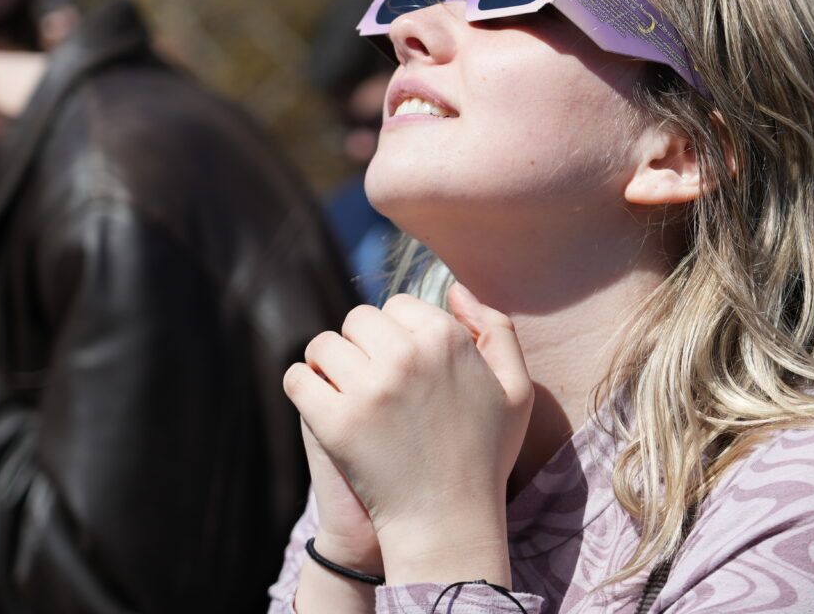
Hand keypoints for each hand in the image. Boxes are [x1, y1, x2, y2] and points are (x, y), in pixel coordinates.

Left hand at [284, 284, 533, 585]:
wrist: (448, 523)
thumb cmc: (484, 456)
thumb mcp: (516, 391)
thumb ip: (496, 330)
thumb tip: (455, 289)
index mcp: (448, 339)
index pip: (399, 305)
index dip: (397, 334)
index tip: (401, 366)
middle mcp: (408, 355)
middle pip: (359, 319)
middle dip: (360, 344)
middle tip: (371, 382)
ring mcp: (370, 388)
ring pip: (324, 344)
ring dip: (328, 363)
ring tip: (343, 393)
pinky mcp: (336, 422)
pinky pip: (297, 378)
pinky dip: (302, 387)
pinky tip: (320, 405)